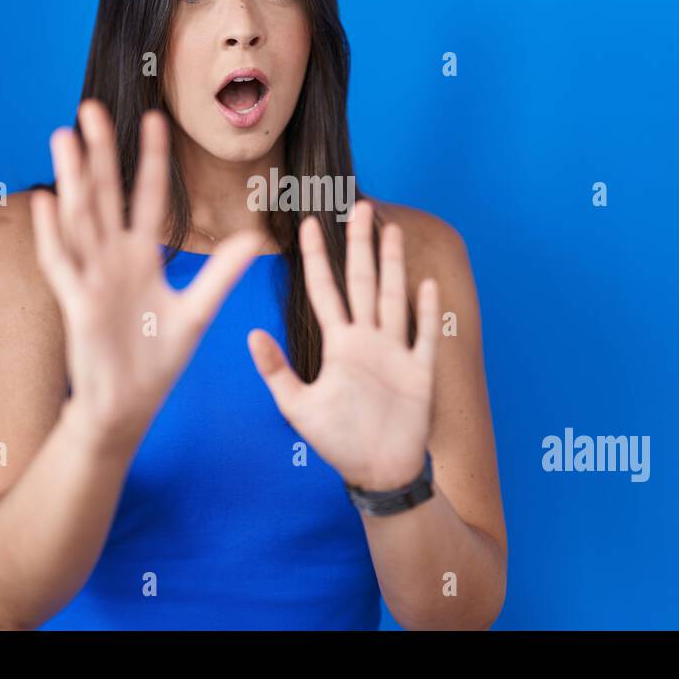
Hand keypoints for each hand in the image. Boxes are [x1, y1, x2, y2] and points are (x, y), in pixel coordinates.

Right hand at [30, 99, 263, 449]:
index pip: (150, 196)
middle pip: (106, 195)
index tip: (156, 119)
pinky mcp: (77, 305)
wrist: (128, 404)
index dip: (152, 159)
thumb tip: (255, 238)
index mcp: (141, 258)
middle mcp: (113, 260)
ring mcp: (91, 279)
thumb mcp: (197, 312)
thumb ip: (222, 274)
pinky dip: (53, 234)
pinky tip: (46, 202)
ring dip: (72, 179)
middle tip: (91, 107)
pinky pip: (62, 264)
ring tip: (64, 138)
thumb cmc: (157, 359)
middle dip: (100, 153)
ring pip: (79, 219)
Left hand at [246, 200, 439, 489]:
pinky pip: (424, 336)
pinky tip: (426, 284)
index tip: (308, 223)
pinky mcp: (419, 372)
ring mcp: (395, 353)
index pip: (324, 290)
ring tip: (390, 230)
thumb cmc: (338, 441)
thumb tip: (252, 334)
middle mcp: (367, 340)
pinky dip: (426, 312)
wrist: (377, 472)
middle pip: (361, 282)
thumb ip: (277, 371)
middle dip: (359, 244)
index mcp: (338, 344)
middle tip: (359, 206)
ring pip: (392, 298)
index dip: (316, 257)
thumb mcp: (297, 407)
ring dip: (392, 265)